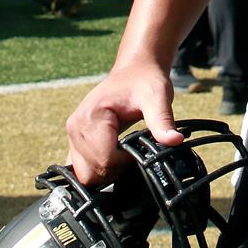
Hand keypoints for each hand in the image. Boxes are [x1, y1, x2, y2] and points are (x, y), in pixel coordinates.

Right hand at [65, 57, 182, 183]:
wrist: (134, 71)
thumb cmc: (145, 82)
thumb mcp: (157, 97)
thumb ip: (162, 120)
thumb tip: (175, 140)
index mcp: (91, 117)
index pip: (105, 161)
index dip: (127, 162)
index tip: (140, 148)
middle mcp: (76, 127)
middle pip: (93, 172)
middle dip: (117, 170)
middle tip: (133, 152)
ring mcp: (73, 135)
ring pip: (86, 175)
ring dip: (108, 171)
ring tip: (125, 153)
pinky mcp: (75, 141)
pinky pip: (83, 169)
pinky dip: (99, 169)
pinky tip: (114, 156)